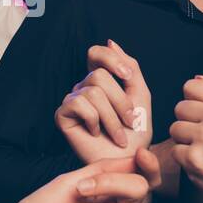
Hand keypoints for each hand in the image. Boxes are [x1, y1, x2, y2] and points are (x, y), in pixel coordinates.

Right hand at [55, 40, 152, 163]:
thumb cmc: (136, 133)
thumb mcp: (140, 95)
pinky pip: (79, 105)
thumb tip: (110, 41)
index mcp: (101, 81)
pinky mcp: (63, 116)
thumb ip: (130, 67)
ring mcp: (72, 102)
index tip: (127, 77)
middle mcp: (83, 88)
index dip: (110, 59)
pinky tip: (97, 133)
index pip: (95, 54)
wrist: (129, 160)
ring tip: (118, 134)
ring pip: (92, 91)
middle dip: (120, 100)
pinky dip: (95, 121)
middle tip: (129, 121)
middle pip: (98, 75)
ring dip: (112, 116)